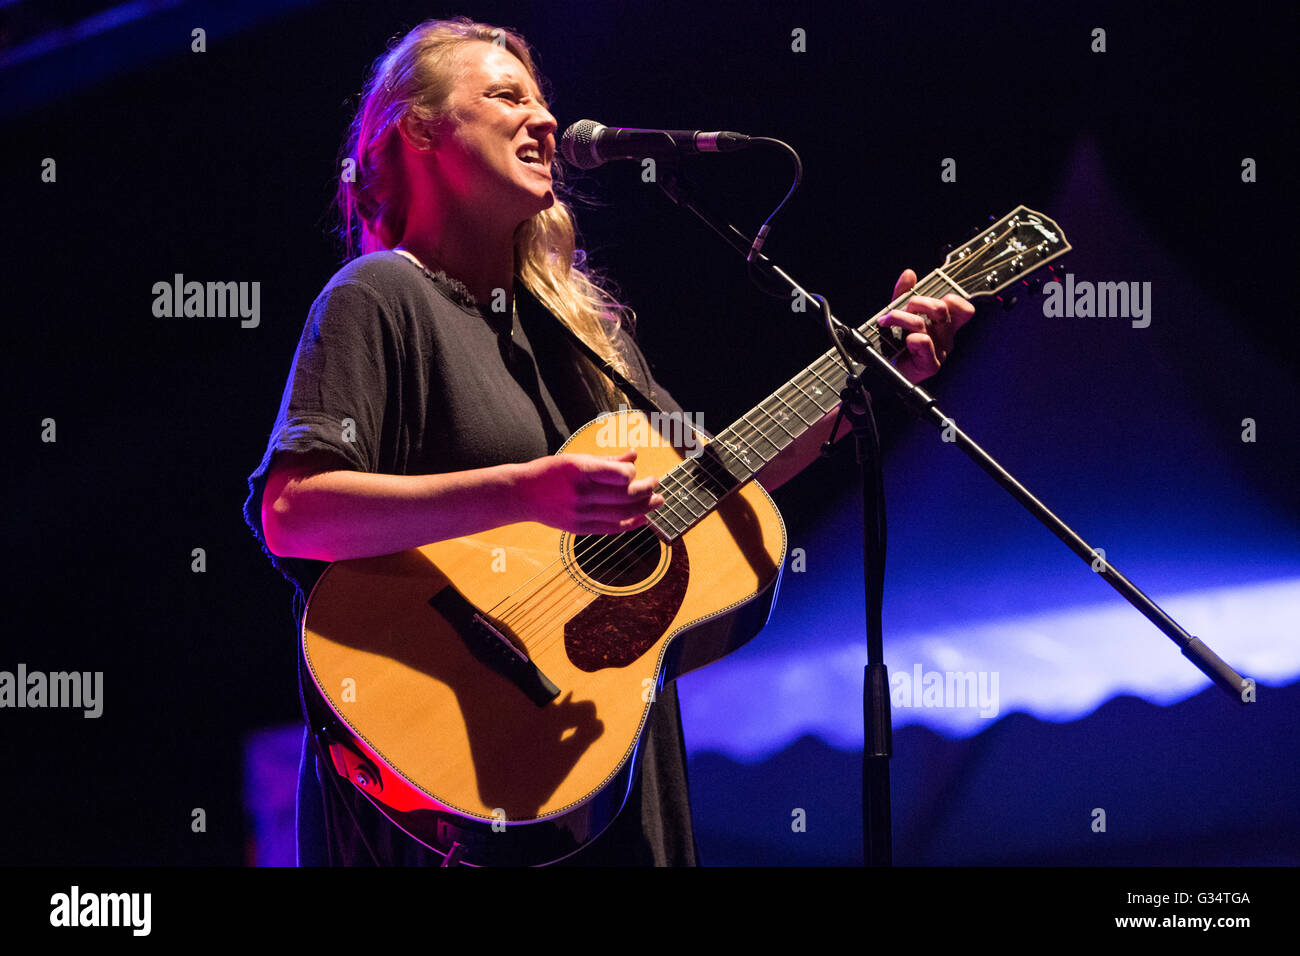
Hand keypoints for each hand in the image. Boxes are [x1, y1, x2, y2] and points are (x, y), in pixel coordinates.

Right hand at [517, 450, 664, 534]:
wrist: (522, 494)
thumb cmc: (551, 472)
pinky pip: (611, 528)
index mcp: (581, 471)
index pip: (621, 475)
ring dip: (645, 508)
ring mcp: (580, 513)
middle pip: (626, 496)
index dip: (633, 474)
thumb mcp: (578, 459)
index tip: (634, 472)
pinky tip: (643, 518)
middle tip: (657, 484)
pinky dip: (631, 524)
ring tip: (658, 501)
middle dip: (647, 490)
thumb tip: (634, 456)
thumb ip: (608, 460)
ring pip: (622, 514)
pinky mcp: (579, 528)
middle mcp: (581, 493)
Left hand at [877, 269, 974, 383]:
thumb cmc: (895, 345)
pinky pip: (923, 341)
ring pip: (923, 323)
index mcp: (945, 325)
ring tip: (886, 322)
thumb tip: (909, 274)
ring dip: (900, 318)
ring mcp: (940, 352)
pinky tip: (902, 341)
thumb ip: (903, 294)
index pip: (964, 309)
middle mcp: (946, 338)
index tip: (931, 299)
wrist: (884, 370)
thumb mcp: (899, 313)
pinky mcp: (930, 364)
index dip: (952, 299)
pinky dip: (909, 337)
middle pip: (940, 308)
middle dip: (915, 302)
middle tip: (899, 310)